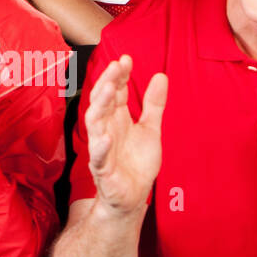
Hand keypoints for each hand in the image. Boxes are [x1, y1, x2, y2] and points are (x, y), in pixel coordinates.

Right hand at [83, 55, 165, 217]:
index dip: (119, 75)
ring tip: (109, 88)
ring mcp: (102, 148)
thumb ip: (154, 104)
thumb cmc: (137, 162)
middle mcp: (106, 129)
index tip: (126, 59)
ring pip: (95, 123)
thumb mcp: (151, 129)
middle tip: (116, 66)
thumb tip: (161, 75)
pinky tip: (107, 136)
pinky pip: (99, 157)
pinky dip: (101, 147)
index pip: (115, 91)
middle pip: (102, 101)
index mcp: (117, 118)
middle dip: (107, 82)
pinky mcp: (103, 169)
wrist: (132, 197)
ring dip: (100, 105)